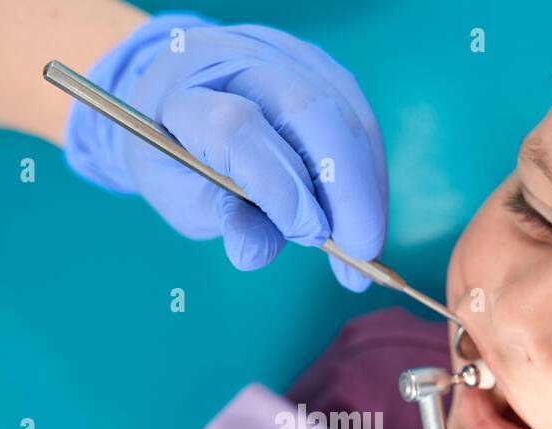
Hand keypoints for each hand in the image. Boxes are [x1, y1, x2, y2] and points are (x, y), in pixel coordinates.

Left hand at [64, 13, 387, 290]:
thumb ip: (222, 218)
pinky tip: (366, 213)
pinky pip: (360, 119)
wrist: (184, 102)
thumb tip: (256, 252)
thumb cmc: (181, 158)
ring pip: (345, 114)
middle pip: (308, 109)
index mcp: (183, 92)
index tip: (311, 238)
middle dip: (347, 187)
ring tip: (362, 242)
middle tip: (361, 250)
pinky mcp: (321, 68)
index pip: (237, 129)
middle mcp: (236, 56)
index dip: (279, 187)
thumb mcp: (182, 198)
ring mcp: (285, 55)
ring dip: (366, 185)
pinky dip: (370, 173)